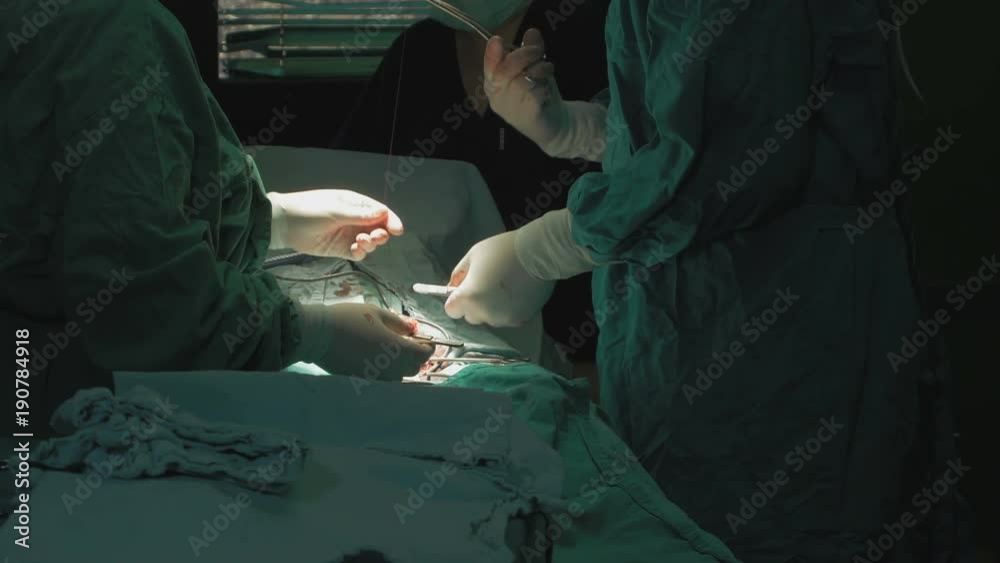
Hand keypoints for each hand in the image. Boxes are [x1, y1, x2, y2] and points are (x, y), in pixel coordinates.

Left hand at [269, 190, 403, 259]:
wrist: (285, 224)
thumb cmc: (310, 209)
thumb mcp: (336, 210)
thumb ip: (360, 214)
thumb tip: (383, 213)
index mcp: (355, 204)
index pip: (380, 212)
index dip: (390, 220)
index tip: (397, 230)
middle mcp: (355, 219)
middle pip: (378, 228)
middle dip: (382, 233)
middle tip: (376, 237)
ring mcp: (348, 234)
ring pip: (370, 241)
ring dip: (371, 243)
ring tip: (361, 241)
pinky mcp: (341, 249)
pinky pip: (358, 252)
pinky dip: (361, 252)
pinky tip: (356, 249)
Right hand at [298, 303, 432, 381]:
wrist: (318, 335)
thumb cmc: (348, 319)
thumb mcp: (376, 313)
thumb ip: (398, 323)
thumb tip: (412, 329)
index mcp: (397, 349)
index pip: (423, 355)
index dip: (428, 348)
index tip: (426, 341)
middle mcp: (390, 367)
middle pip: (414, 368)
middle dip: (416, 357)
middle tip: (410, 345)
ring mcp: (377, 377)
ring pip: (399, 377)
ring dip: (402, 366)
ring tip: (393, 353)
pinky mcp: (364, 381)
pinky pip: (384, 381)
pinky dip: (387, 372)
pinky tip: (378, 361)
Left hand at [444, 230, 554, 326]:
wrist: (538, 254)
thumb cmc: (502, 250)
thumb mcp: (473, 255)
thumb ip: (459, 274)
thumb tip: (452, 286)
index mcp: (469, 298)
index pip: (452, 310)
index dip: (456, 300)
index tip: (465, 290)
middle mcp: (483, 313)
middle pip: (471, 316)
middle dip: (474, 304)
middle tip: (487, 285)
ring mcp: (502, 319)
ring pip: (489, 318)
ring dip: (491, 308)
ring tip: (504, 288)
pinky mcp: (519, 321)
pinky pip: (506, 318)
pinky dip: (508, 309)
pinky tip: (516, 293)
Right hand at [484, 29, 569, 152]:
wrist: (554, 127)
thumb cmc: (539, 95)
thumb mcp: (534, 68)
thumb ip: (530, 50)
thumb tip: (532, 32)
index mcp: (493, 86)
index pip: (489, 69)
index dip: (491, 55)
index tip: (497, 40)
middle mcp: (498, 99)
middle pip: (506, 69)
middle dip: (525, 54)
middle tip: (540, 52)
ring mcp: (511, 110)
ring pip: (523, 79)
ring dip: (540, 70)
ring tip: (546, 74)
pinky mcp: (528, 117)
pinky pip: (535, 92)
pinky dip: (544, 87)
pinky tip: (546, 91)